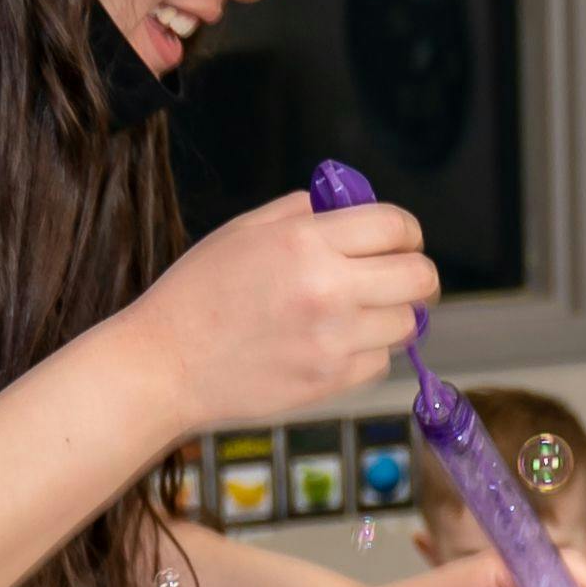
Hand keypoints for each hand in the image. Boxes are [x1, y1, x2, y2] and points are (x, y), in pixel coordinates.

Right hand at [125, 189, 437, 435]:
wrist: (165, 364)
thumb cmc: (197, 294)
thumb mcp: (244, 231)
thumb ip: (304, 212)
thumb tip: (352, 205)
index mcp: (305, 241)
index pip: (397, 226)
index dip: (407, 233)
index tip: (401, 242)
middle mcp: (328, 288)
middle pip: (420, 277)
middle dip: (416, 275)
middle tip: (400, 280)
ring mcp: (333, 339)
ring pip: (407, 323)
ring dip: (391, 316)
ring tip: (358, 314)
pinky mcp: (330, 381)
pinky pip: (380, 361)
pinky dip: (366, 352)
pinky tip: (331, 345)